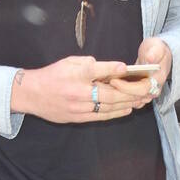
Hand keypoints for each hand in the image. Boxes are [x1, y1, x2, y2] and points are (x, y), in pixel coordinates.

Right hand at [11, 55, 152, 122]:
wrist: (32, 95)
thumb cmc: (52, 75)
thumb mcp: (69, 62)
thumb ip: (89, 64)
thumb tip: (110, 68)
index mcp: (76, 74)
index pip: (98, 70)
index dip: (114, 69)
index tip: (128, 68)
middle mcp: (78, 91)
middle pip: (110, 93)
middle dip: (131, 92)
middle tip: (147, 89)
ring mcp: (78, 107)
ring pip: (109, 106)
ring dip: (128, 103)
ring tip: (143, 100)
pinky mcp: (78, 117)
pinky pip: (101, 116)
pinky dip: (116, 113)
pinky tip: (128, 109)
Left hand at [108, 36, 172, 100]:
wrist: (155, 55)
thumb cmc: (155, 50)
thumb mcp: (156, 47)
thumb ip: (155, 52)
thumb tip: (150, 58)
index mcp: (157, 81)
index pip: (142, 90)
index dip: (127, 87)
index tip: (114, 80)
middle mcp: (152, 91)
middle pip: (133, 99)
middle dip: (117, 93)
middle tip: (102, 86)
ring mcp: (145, 95)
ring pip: (128, 102)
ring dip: (114, 97)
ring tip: (101, 89)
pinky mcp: (137, 96)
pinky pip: (125, 101)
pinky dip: (115, 96)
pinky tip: (104, 90)